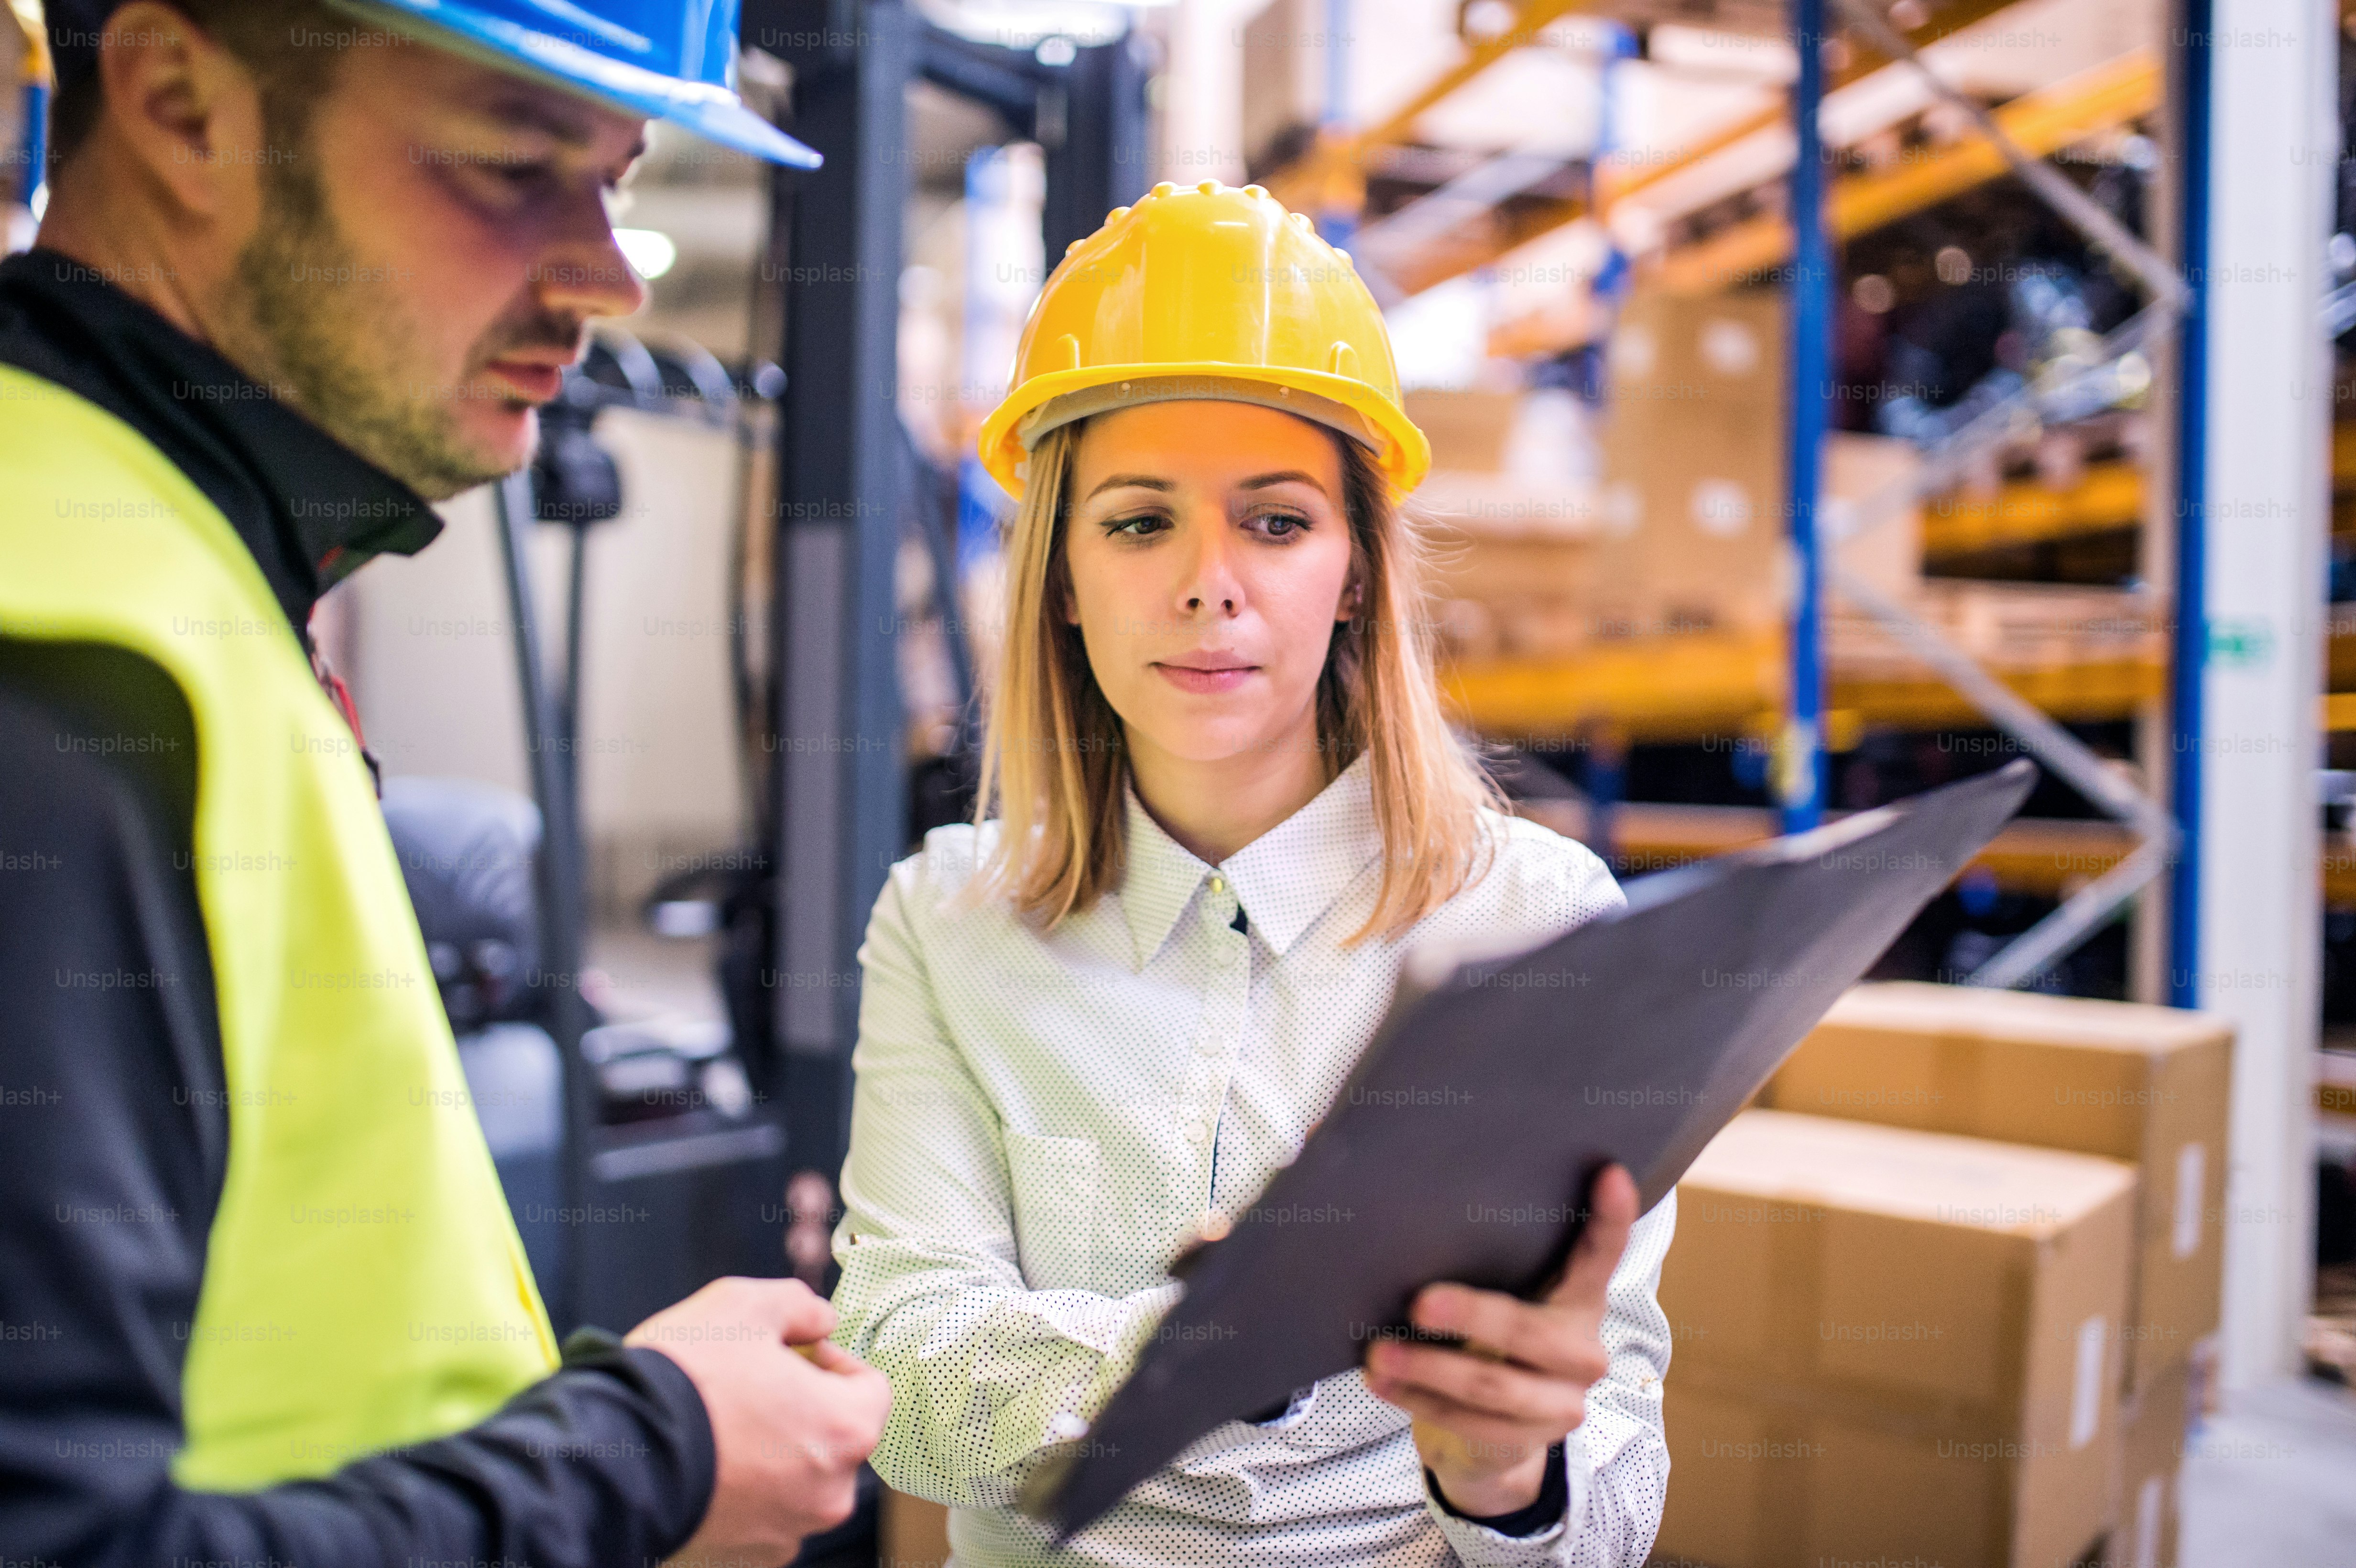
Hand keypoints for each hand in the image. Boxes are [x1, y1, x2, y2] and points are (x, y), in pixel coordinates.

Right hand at [626, 1276, 891, 1566]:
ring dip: (773, 1451)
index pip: (871, 1389)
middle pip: (835, 1437)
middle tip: (753, 1383)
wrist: (614, 1456)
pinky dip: (743, 1490)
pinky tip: (707, 1464)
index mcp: (847, 1430)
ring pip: (798, 1478)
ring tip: (721, 1424)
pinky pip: (761, 1514)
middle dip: (803, 1407)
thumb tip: (820, 1322)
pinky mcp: (746, 1555)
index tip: (795, 1352)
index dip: (834, 1362)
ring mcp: (788, 1531)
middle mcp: (831, 1492)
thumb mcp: (745, 1303)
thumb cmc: (687, 1378)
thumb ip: (800, 1306)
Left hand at [1363, 1164, 1636, 1517]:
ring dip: (1427, 1369)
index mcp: (1581, 1300)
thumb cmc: (1494, 1343)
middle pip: (1528, 1332)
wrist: (1498, 1435)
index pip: (1601, 1254)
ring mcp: (1563, 1401)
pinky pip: (1468, 1421)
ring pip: (1491, 1385)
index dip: (1610, 1218)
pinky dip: (1419, 1400)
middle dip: (1471, 1316)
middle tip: (1419, 1304)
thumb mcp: (1502, 1298)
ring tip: (1378, 1353)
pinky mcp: (1531, 1440)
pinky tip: (1382, 1383)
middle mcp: (1584, 1350)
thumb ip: (1483, 1261)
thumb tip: (1403, 1193)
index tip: (1610, 1173)